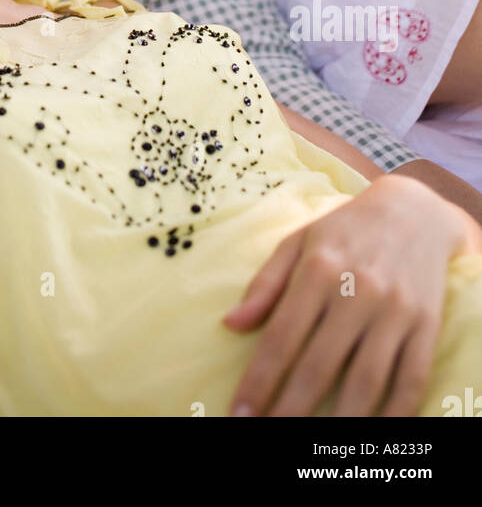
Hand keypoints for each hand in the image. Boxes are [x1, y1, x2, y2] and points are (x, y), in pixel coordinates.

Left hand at [223, 173, 478, 416]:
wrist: (415, 209)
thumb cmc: (346, 229)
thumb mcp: (299, 241)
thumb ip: (266, 283)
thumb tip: (232, 324)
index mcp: (318, 268)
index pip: (281, 337)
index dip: (259, 381)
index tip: (240, 413)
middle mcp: (357, 290)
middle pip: (319, 365)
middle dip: (290, 409)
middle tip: (268, 438)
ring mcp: (394, 310)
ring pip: (366, 380)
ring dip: (340, 422)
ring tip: (317, 449)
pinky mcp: (426, 324)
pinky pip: (411, 378)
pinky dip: (394, 412)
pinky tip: (372, 433)